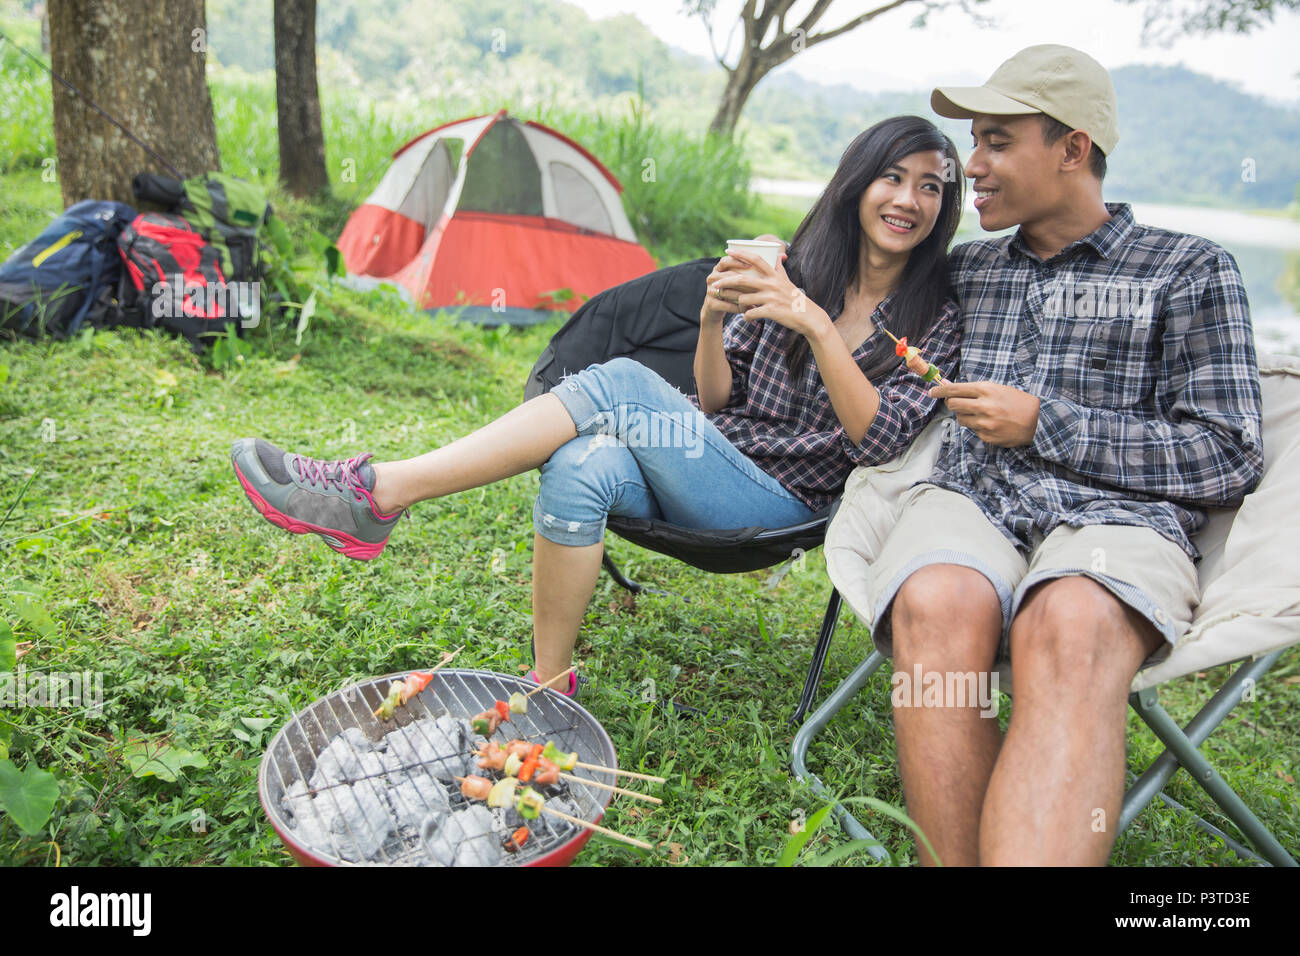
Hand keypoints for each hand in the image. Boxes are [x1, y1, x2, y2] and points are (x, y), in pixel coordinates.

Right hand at [701, 253, 764, 322]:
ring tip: (754, 299)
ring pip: (727, 291)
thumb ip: (760, 267)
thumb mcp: (745, 278)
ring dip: (741, 296)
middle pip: (727, 276)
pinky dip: (737, 307)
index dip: (736, 261)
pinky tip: (747, 309)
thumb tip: (783, 256)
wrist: (718, 309)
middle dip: (742, 281)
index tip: (750, 265)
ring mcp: (709, 290)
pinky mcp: (710, 303)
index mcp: (720, 268)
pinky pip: (725, 305)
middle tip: (756, 286)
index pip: (725, 260)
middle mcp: (712, 277)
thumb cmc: (737, 290)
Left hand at [709, 250, 828, 339]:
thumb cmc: (795, 299)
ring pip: (743, 299)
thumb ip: (780, 269)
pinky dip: (746, 317)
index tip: (727, 251)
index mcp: (774, 275)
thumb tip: (779, 256)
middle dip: (725, 281)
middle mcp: (772, 284)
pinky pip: (750, 313)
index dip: (741, 254)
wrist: (808, 317)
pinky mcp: (771, 311)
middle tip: (714, 284)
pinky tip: (748, 318)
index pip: (756, 259)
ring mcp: (771, 298)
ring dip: (738, 304)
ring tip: (739, 307)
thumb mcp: (788, 281)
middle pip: (743, 280)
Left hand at [929, 381, 1040, 446]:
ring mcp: (984, 423)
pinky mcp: (986, 436)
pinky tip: (990, 423)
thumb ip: (974, 389)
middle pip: (953, 405)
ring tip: (980, 413)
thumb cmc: (1017, 401)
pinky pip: (973, 430)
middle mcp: (983, 406)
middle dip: (951, 403)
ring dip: (965, 415)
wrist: (1037, 420)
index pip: (955, 390)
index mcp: (986, 390)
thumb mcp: (997, 388)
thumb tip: (950, 387)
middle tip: (955, 402)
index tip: (932, 391)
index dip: (940, 391)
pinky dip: (977, 426)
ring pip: (961, 419)